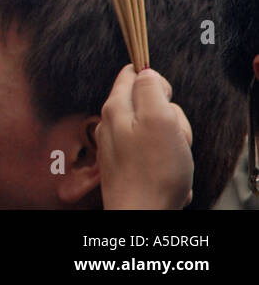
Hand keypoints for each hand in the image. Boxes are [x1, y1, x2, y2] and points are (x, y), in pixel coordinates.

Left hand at [97, 65, 193, 209]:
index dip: (157, 84)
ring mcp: (119, 144)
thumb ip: (151, 88)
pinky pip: (156, 153)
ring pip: (157, 130)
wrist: (142, 213)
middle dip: (170, 119)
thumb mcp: (159, 118)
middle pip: (150, 104)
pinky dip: (167, 161)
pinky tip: (168, 173)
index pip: (132, 74)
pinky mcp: (129, 164)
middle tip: (171, 137)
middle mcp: (112, 123)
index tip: (166, 102)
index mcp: (116, 107)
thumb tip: (146, 71)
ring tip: (171, 159)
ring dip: (172, 143)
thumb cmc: (153, 170)